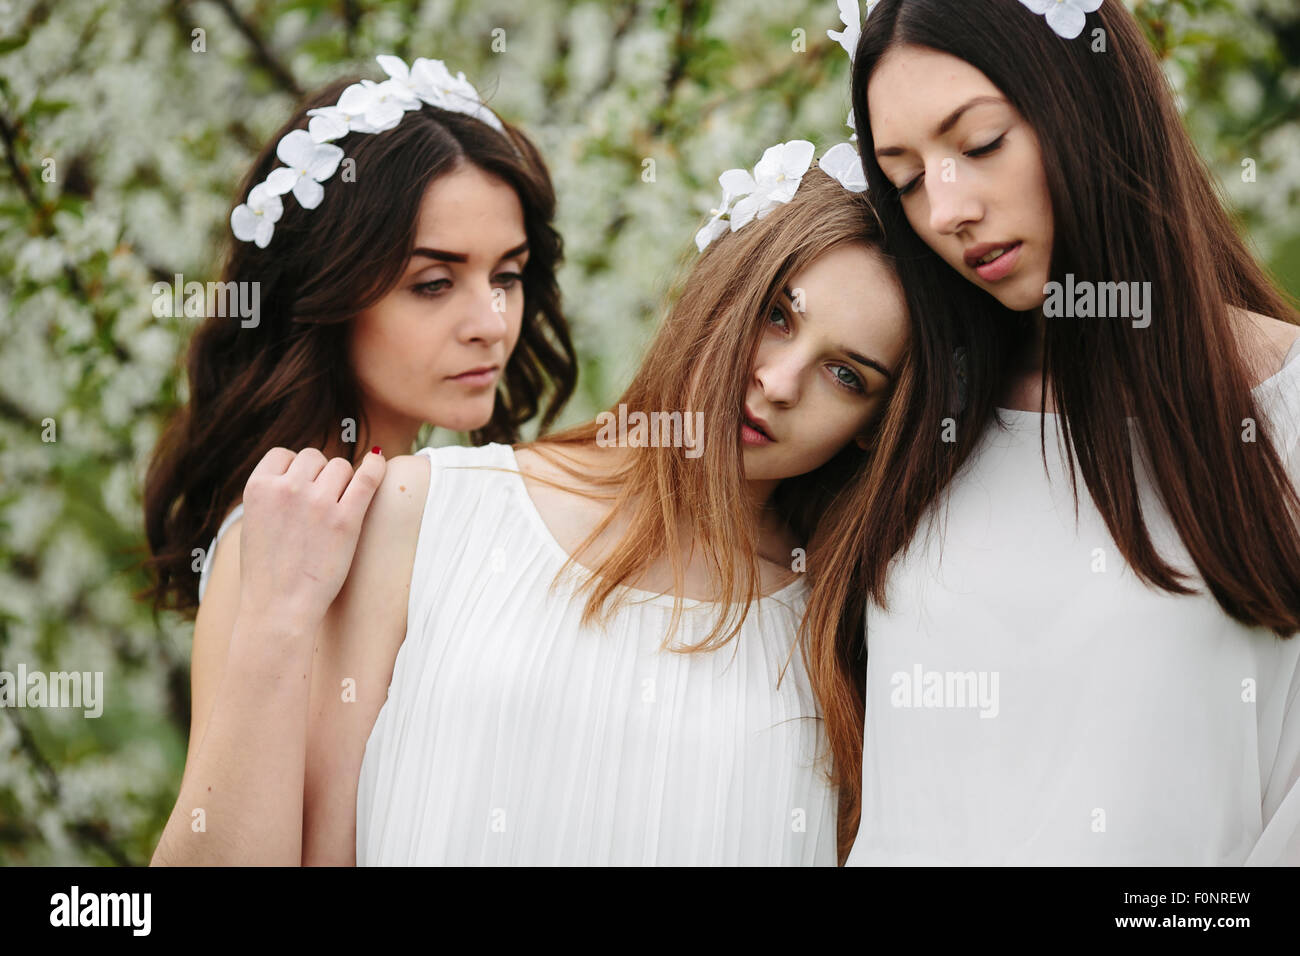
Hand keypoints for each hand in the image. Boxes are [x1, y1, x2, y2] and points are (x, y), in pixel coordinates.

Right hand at [237, 446, 386, 630]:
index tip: (300, 489)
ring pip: (340, 467)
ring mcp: (318, 502)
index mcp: (258, 487)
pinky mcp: (346, 519)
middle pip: (315, 458)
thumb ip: (272, 493)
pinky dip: (375, 466)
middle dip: (319, 476)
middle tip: (318, 507)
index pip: (284, 455)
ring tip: (335, 510)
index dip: (295, 470)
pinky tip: (378, 461)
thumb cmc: (268, 572)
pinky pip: (367, 477)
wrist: (278, 609)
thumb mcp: (253, 523)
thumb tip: (301, 470)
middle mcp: (287, 488)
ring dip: (342, 482)